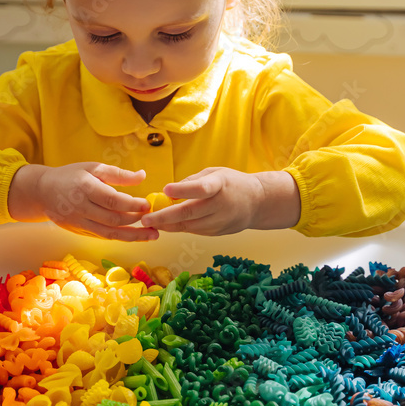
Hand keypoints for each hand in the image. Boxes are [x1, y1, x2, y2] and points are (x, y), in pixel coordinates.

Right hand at [9, 163, 156, 241]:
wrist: (42, 192)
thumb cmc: (71, 176)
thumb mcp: (93, 168)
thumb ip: (118, 174)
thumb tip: (142, 176)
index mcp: (84, 187)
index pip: (111, 200)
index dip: (131, 204)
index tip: (147, 204)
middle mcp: (81, 207)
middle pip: (112, 219)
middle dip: (136, 221)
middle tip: (153, 219)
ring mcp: (79, 222)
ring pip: (109, 233)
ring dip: (133, 236)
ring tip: (152, 235)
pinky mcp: (79, 231)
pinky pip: (103, 236)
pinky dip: (120, 237)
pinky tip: (135, 236)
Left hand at [139, 168, 300, 235]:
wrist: (259, 203)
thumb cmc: (233, 183)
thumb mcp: (215, 173)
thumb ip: (193, 181)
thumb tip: (169, 191)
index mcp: (220, 185)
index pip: (201, 188)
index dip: (183, 190)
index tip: (165, 190)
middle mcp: (220, 205)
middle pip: (190, 212)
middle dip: (164, 217)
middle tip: (145, 219)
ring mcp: (220, 221)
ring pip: (189, 226)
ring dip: (167, 225)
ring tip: (149, 223)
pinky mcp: (218, 232)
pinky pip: (194, 230)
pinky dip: (179, 228)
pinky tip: (166, 225)